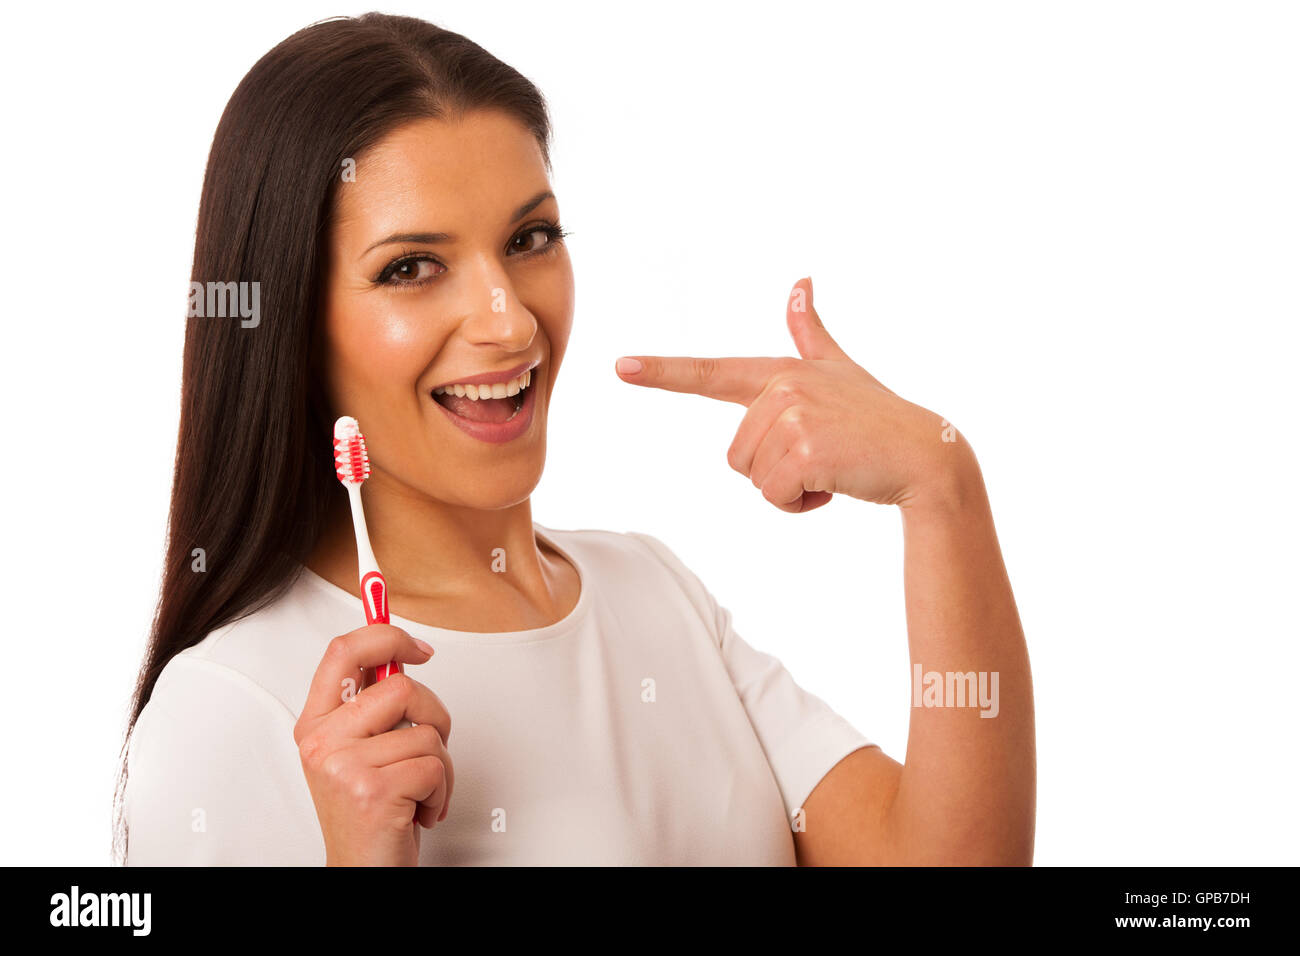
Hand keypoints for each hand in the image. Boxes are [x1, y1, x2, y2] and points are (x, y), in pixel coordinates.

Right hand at [294, 624, 452, 865]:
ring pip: (427, 730)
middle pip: (400, 687)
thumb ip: (373, 705)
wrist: (363, 871)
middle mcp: (322, 741)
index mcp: (316, 723)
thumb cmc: (371, 812)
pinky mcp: (371, 791)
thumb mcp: (360, 751)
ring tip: (417, 790)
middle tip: (427, 747)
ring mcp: (343, 765)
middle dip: (434, 715)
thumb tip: (402, 656)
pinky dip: (441, 792)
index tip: (418, 648)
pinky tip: (418, 810)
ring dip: (441, 765)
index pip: (343, 651)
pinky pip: (435, 766)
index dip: (386, 635)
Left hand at [615, 277, 975, 513]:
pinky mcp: (805, 448)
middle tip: (823, 456)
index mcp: (780, 373)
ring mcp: (793, 416)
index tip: (622, 366)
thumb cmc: (876, 418)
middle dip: (775, 472)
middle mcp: (781, 388)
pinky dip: (802, 504)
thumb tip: (801, 281)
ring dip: (790, 488)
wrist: (924, 455)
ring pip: (754, 479)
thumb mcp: (839, 370)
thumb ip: (810, 332)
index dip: (663, 371)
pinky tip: (835, 483)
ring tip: (832, 466)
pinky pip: (775, 495)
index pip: (711, 372)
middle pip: (736, 457)